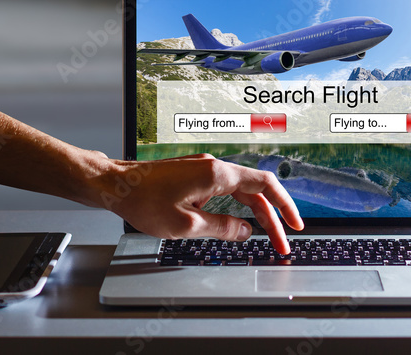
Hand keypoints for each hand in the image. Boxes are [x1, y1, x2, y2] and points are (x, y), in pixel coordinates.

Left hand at [97, 154, 303, 253]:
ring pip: (240, 189)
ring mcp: (203, 169)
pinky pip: (224, 189)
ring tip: (264, 236)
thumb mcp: (186, 225)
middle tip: (282, 243)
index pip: (264, 185)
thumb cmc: (143, 201)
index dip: (285, 205)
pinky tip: (234, 222)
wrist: (114, 184)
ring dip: (255, 212)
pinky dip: (236, 206)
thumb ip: (221, 228)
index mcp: (217, 175)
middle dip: (272, 217)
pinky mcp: (193, 175)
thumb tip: (245, 231)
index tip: (296, 225)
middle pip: (255, 189)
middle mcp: (213, 166)